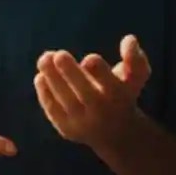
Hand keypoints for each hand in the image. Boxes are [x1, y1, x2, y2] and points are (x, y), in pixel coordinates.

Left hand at [35, 34, 151, 149]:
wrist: (117, 135)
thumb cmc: (124, 95)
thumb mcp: (135, 77)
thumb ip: (134, 58)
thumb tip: (129, 39)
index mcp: (119, 98)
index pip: (112, 86)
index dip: (101, 73)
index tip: (90, 59)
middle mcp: (102, 113)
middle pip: (86, 94)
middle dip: (71, 74)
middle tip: (58, 54)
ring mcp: (83, 124)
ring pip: (66, 101)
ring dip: (52, 79)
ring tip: (44, 59)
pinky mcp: (67, 130)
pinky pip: (54, 111)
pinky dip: (45, 94)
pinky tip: (40, 76)